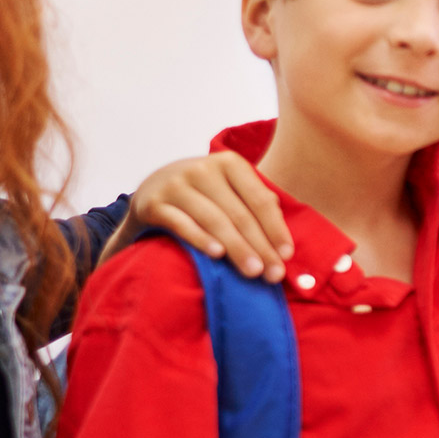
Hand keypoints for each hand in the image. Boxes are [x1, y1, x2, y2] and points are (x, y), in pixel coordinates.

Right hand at [105, 153, 292, 279]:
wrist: (152, 187)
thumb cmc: (204, 194)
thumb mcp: (230, 189)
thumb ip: (256, 205)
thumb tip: (284, 244)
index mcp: (229, 163)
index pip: (259, 199)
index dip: (275, 228)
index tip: (287, 255)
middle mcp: (202, 169)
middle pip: (239, 214)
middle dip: (260, 246)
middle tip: (273, 274)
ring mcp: (176, 184)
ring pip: (213, 220)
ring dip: (236, 248)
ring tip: (253, 271)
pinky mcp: (153, 202)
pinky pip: (181, 223)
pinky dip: (200, 239)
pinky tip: (217, 255)